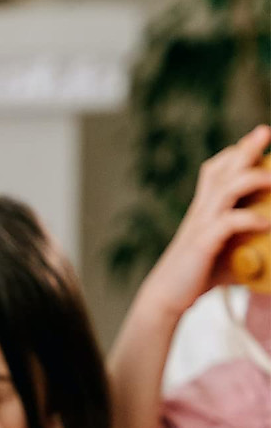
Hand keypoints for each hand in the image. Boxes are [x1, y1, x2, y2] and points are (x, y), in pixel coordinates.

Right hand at [142, 125, 270, 318]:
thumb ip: (249, 244)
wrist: (165, 297)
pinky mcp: (202, 243)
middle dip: (246, 149)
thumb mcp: (227, 253)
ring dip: (252, 178)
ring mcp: (200, 225)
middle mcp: (201, 211)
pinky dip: (250, 219)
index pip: (215, 170)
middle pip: (221, 170)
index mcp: (203, 209)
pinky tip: (267, 222)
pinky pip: (227, 223)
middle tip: (265, 130)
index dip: (235, 152)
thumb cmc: (196, 277)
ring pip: (225, 189)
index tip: (257, 139)